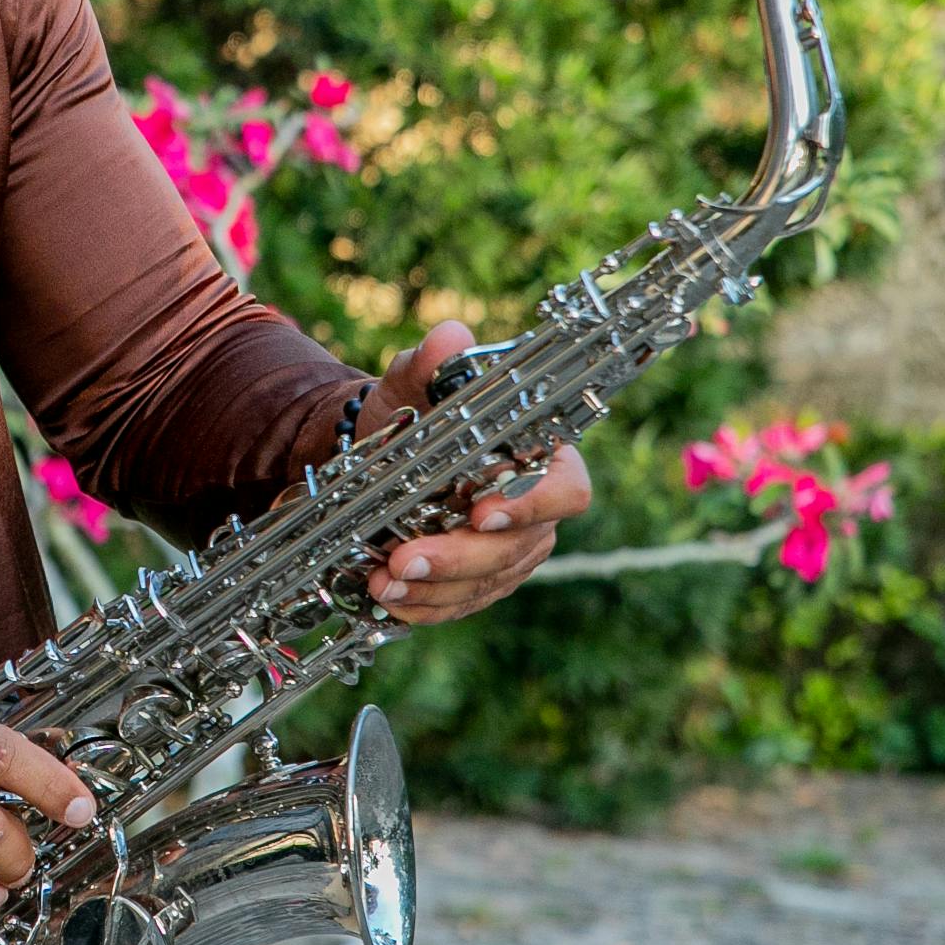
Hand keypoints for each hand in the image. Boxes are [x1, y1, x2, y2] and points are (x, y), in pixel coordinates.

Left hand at [352, 320, 591, 623]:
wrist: (376, 451)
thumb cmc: (413, 411)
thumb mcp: (414, 381)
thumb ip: (434, 363)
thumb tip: (450, 337)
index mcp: (542, 458)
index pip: (567, 489)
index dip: (533, 505)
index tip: (481, 511)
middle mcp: (536, 512)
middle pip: (519, 547)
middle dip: (460, 558)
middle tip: (405, 559)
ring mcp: (510, 552)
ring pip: (488, 583)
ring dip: (435, 589)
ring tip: (383, 582)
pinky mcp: (479, 582)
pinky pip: (462, 604)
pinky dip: (425, 607)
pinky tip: (390, 600)